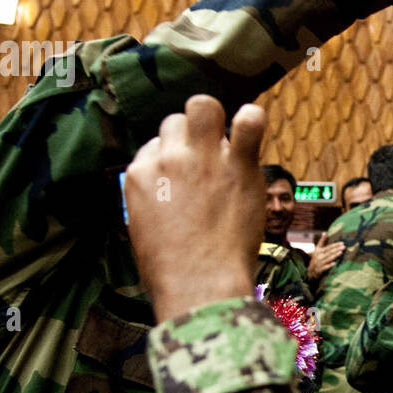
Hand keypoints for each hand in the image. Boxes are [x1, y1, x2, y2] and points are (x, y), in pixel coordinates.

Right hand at [126, 95, 264, 322]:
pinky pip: (249, 121)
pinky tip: (252, 128)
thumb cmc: (172, 269)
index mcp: (139, 174)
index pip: (156, 146)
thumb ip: (152, 199)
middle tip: (207, 161)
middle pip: (176, 122)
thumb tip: (167, 191)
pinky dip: (252, 119)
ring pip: (204, 107)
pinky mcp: (238, 164)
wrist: (199, 285)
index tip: (186, 181)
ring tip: (228, 141)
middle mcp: (168, 158)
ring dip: (215, 118)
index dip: (173, 159)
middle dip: (190, 135)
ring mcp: (203, 158)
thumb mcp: (141, 229)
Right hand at [307, 234, 344, 281]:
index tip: (342, 243)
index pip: (328, 247)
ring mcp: (320, 263)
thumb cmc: (316, 257)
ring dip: (334, 255)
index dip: (335, 245)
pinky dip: (329, 265)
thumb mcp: (317, 249)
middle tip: (344, 247)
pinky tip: (334, 263)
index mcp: (319, 251)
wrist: (311, 269)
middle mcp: (319, 256)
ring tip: (341, 252)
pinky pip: (325, 267)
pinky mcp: (320, 269)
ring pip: (328, 258)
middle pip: (329, 252)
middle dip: (336, 249)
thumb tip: (324, 232)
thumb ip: (322, 241)